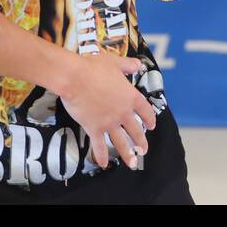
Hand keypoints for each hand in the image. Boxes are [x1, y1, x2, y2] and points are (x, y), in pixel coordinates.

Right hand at [57, 52, 156, 169]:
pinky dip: (102, 155)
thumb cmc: (94, 67)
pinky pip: (99, 145)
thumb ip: (128, 65)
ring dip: (127, 154)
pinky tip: (104, 164)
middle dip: (141, 142)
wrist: (75, 78)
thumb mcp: (114, 62)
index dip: (150, 119)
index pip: (145, 110)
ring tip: (133, 163)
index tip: (152, 126)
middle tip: (144, 150)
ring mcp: (109, 122)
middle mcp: (123, 112)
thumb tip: (138, 64)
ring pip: (121, 142)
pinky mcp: (94, 128)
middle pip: (135, 130)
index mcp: (131, 96)